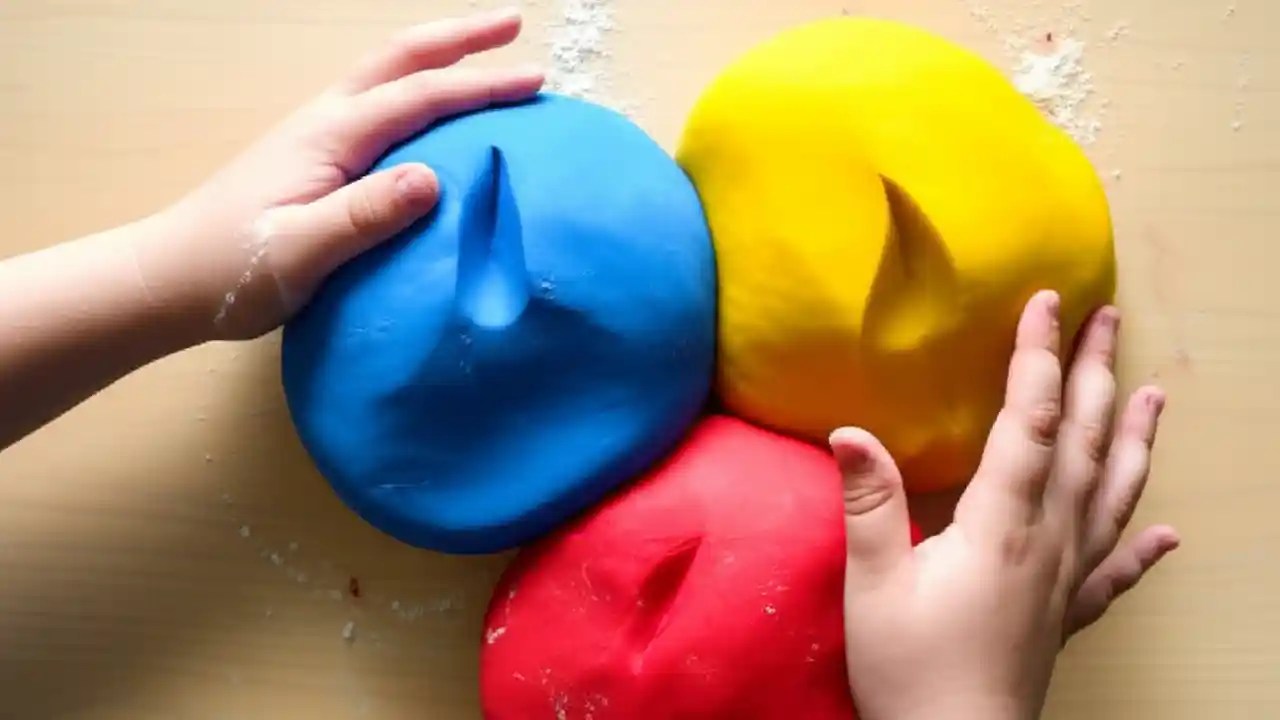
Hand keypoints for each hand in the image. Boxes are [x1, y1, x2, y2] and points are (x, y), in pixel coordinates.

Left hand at [139, 8, 542, 339]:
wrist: (170, 277)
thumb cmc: (232, 270)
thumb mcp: (301, 251)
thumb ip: (362, 216)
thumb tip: (432, 178)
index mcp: (329, 137)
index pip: (416, 98)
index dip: (477, 86)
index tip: (533, 80)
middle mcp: (326, 120)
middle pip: (400, 59)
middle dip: (460, 37)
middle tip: (515, 22)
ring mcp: (318, 133)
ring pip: (388, 74)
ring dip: (440, 55)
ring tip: (487, 49)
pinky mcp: (316, 155)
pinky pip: (380, 103)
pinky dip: (419, 87)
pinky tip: (435, 106)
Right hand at [832, 291, 1177, 719]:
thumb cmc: (910, 668)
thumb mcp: (873, 584)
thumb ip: (869, 505)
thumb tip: (849, 430)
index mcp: (1001, 525)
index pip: (1027, 423)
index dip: (1037, 359)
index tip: (1046, 304)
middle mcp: (1048, 541)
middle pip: (1081, 444)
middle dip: (1094, 376)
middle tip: (1109, 319)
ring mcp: (1067, 580)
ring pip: (1113, 496)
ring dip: (1133, 440)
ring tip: (1154, 395)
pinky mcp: (1068, 616)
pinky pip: (1117, 573)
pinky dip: (1144, 549)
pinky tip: (1168, 535)